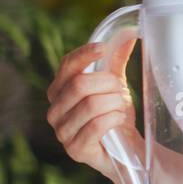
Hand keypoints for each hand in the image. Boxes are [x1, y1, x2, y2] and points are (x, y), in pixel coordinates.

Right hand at [46, 36, 143, 183]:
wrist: (128, 150)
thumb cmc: (116, 115)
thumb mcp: (116, 86)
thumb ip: (115, 61)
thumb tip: (127, 33)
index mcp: (60, 91)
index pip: (67, 66)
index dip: (84, 54)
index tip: (104, 48)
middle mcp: (54, 110)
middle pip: (80, 85)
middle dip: (109, 85)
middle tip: (122, 91)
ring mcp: (62, 132)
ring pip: (91, 104)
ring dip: (115, 103)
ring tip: (122, 108)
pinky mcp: (75, 149)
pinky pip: (98, 124)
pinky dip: (115, 118)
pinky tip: (120, 121)